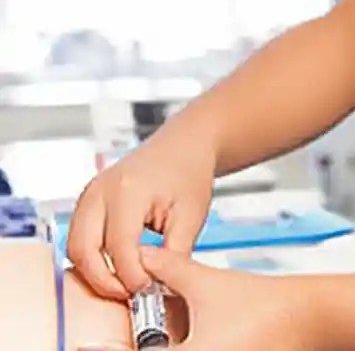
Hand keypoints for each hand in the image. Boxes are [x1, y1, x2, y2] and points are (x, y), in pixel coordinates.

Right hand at [66, 139, 215, 298]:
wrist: (183, 147)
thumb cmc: (189, 173)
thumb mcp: (192, 216)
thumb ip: (173, 253)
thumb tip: (158, 286)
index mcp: (127, 190)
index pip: (118, 246)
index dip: (130, 275)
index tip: (147, 291)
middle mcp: (100, 191)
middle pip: (83, 249)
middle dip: (104, 280)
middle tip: (131, 295)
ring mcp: (89, 195)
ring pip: (75, 247)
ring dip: (95, 272)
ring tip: (126, 284)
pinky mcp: (87, 202)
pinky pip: (79, 238)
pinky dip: (93, 258)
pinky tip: (117, 269)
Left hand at [134, 246, 319, 350]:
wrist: (309, 315)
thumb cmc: (268, 307)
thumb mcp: (208, 282)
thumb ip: (169, 268)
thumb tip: (146, 257)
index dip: (117, 346)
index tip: (107, 339)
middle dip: (147, 343)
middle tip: (140, 330)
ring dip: (168, 345)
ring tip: (172, 330)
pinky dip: (190, 345)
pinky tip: (197, 334)